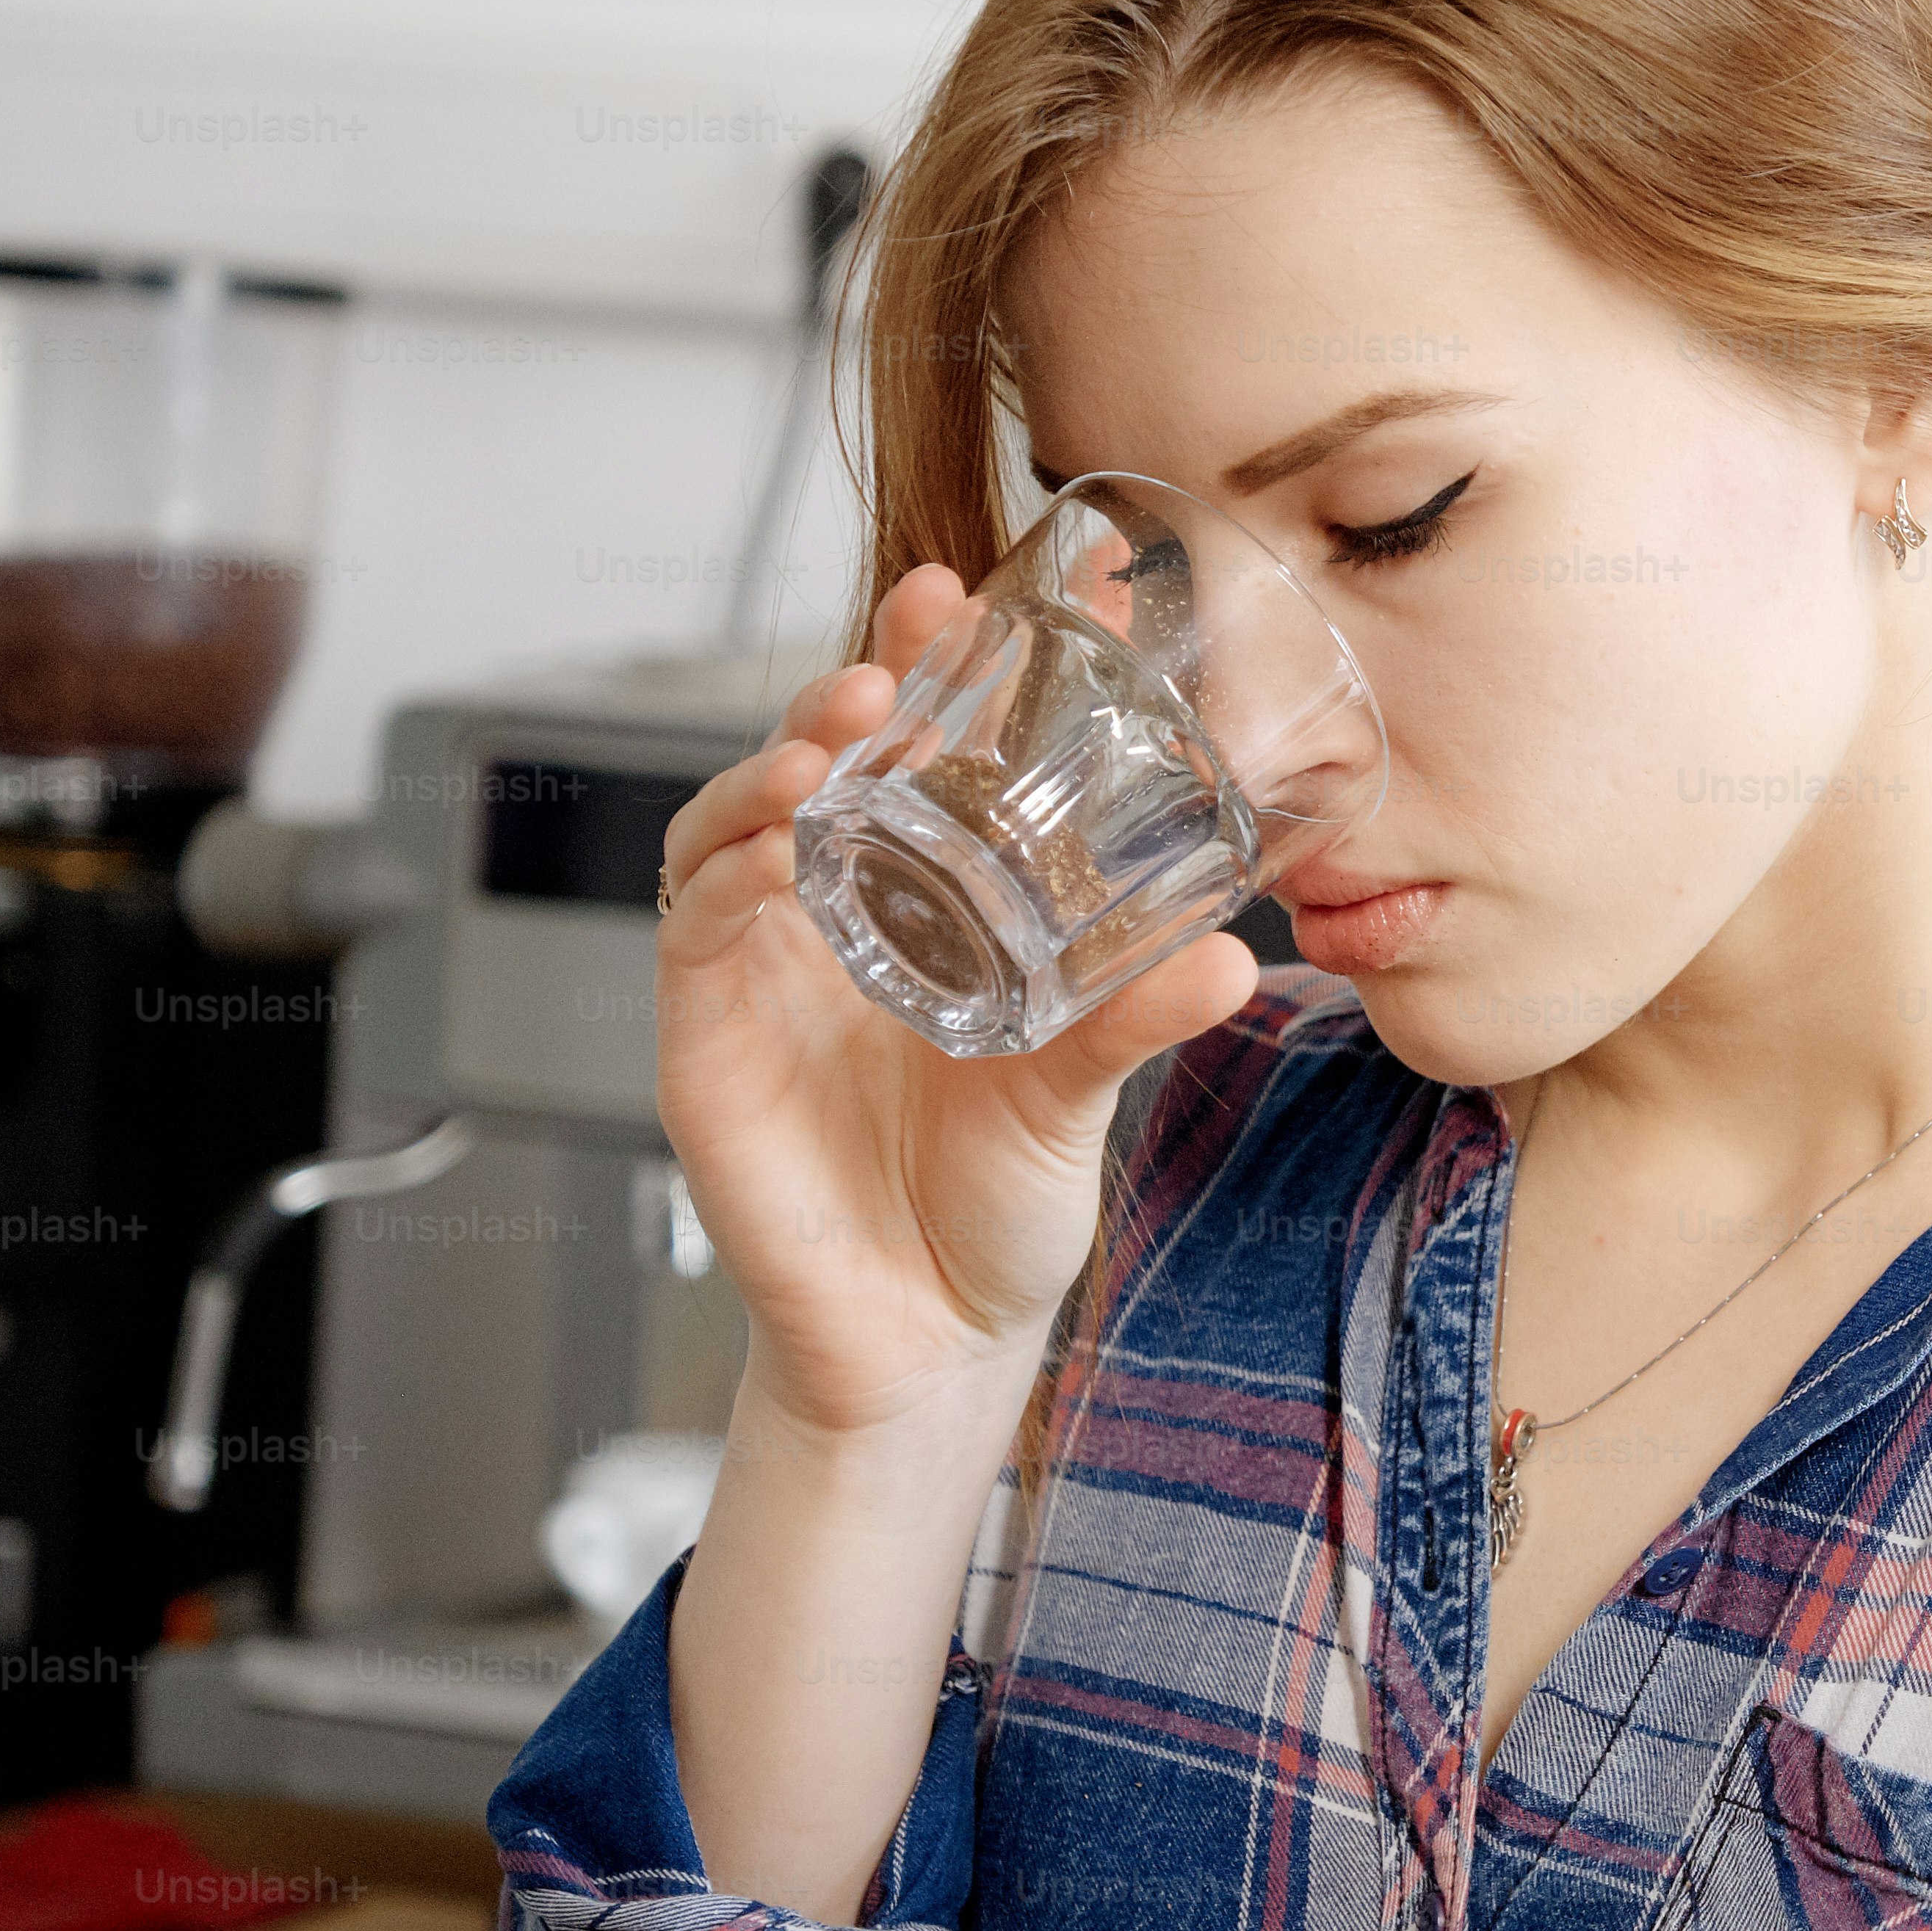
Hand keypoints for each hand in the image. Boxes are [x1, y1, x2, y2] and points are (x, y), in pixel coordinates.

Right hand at [654, 562, 1261, 1435]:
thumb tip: (1236, 957)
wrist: (931, 1339)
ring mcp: (755, 974)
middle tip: (898, 656)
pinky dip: (729, 877)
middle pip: (806, 764)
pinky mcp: (704, 1042)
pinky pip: (695, 930)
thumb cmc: (995, 1199)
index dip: (919, 665)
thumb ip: (1139, 1018)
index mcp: (913, 903)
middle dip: (840, 690)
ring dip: (773, 765)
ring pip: (729, 826)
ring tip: (839, 737)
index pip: (903, 754)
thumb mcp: (1081, 1090)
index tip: (960, 591)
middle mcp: (824, 920)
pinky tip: (781, 848)